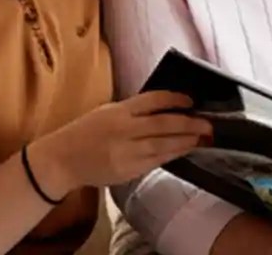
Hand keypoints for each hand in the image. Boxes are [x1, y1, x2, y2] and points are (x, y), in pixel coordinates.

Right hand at [29, 90, 211, 197]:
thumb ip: (134, 111)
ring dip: (186, 142)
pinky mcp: (127, 171)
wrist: (62, 160)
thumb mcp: (107, 112)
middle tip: (209, 125)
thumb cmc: (86, 132)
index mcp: (118, 112)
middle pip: (164, 125)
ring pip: (163, 146)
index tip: (191, 101)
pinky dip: (172, 155)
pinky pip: (155, 162)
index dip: (176, 99)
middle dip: (190, 125)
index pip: (153, 100)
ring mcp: (125, 153)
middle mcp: (123, 131)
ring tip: (203, 139)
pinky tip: (183, 150)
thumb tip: (168, 108)